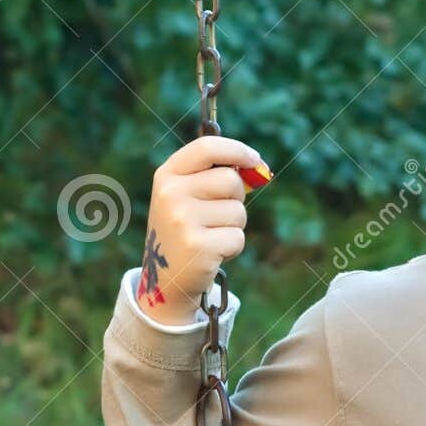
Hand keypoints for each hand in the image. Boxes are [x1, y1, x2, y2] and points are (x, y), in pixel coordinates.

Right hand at [138, 136, 270, 323]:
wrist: (166, 278)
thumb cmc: (186, 229)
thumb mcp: (188, 196)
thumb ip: (216, 177)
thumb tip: (259, 170)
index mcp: (167, 175)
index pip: (207, 147)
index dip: (237, 150)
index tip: (255, 160)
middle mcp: (171, 194)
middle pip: (231, 181)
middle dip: (236, 198)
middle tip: (217, 215)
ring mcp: (182, 220)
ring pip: (238, 211)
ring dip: (233, 226)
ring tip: (210, 236)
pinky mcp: (198, 246)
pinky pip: (237, 237)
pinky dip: (232, 247)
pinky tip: (212, 253)